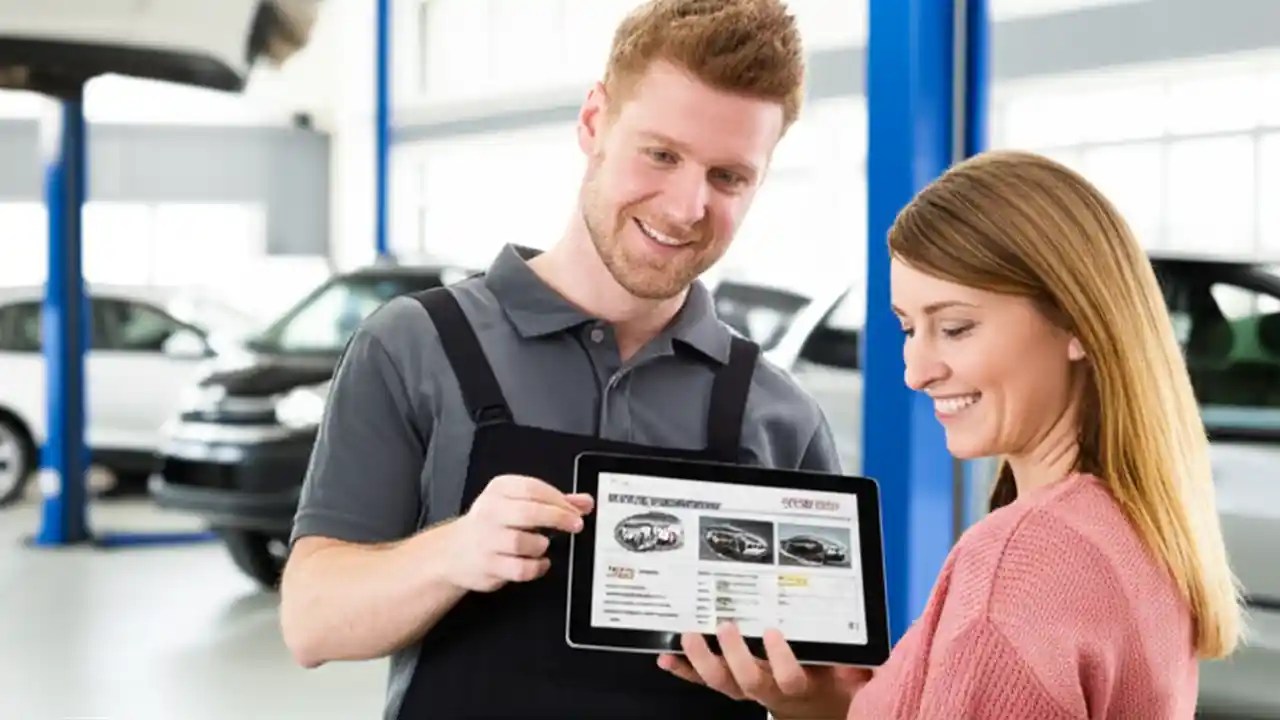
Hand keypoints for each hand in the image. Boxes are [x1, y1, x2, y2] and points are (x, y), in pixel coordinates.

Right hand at [441, 474, 592, 592]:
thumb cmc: (491, 524)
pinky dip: (536, 567)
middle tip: (575, 525)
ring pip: (523, 542)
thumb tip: (584, 502)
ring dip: (541, 545)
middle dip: (558, 518)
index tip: (577, 510)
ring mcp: (487, 540)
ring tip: (543, 544)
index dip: (559, 499)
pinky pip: (520, 569)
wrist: (454, 552)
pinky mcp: (488, 566)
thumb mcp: (518, 503)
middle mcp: (490, 512)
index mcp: (499, 490)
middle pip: (529, 513)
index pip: (532, 489)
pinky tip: (539, 563)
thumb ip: (554, 502)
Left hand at [658, 622, 871, 719]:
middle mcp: (769, 689)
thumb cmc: (831, 680)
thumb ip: (858, 666)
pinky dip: (683, 669)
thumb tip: (858, 660)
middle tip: (727, 625)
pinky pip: (703, 680)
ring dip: (701, 660)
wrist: (813, 706)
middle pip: (747, 681)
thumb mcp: (853, 675)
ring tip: (690, 636)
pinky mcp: (729, 682)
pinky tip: (665, 657)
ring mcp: (745, 686)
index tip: (774, 631)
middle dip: (734, 655)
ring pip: (720, 681)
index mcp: (800, 685)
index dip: (780, 659)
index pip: (789, 679)